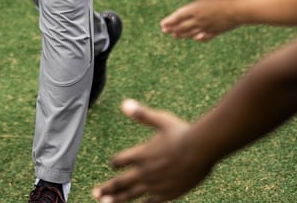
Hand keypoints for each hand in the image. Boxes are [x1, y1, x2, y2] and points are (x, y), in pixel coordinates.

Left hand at [91, 99, 207, 202]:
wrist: (201, 150)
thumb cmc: (182, 133)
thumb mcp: (161, 119)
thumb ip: (142, 114)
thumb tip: (125, 103)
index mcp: (140, 154)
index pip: (119, 161)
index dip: (115, 163)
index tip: (113, 165)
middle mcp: (144, 171)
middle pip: (120, 182)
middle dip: (107, 188)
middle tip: (95, 193)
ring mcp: (155, 184)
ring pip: (131, 195)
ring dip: (117, 199)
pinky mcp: (167, 194)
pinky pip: (150, 202)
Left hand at [161, 0, 239, 40]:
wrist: (240, 9)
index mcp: (194, 9)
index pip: (178, 17)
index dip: (169, 22)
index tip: (162, 25)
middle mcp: (198, 20)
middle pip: (183, 27)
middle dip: (173, 29)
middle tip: (166, 31)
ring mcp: (207, 27)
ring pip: (192, 33)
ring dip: (183, 35)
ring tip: (176, 36)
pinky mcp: (217, 31)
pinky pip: (206, 36)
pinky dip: (200, 38)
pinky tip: (197, 39)